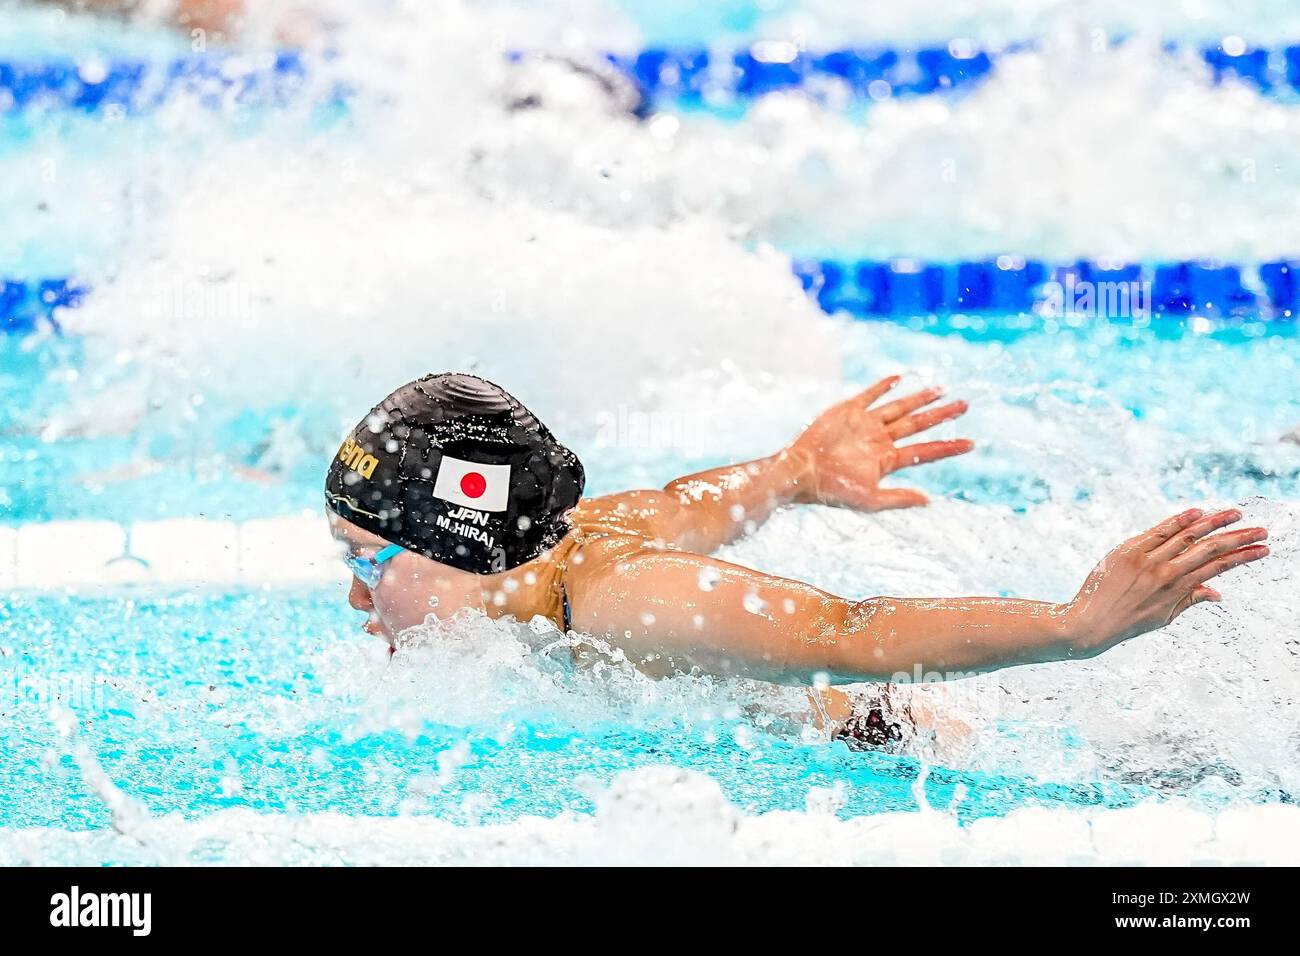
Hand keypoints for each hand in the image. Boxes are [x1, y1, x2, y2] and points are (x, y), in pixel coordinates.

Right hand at [787, 375, 972, 510]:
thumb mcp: (869, 500)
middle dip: (941, 415)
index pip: (925, 452)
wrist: (802, 471)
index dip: (949, 447)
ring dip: (920, 399)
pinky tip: (899, 378)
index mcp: (886, 460)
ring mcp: (865, 424)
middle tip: (965, 405)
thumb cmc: (832, 491)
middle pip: (918, 425)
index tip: (972, 443)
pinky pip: (870, 394)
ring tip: (942, 390)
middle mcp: (879, 440)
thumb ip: (899, 499)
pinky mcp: (848, 410)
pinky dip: (884, 386)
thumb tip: (929, 501)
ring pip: (900, 408)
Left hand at [1063, 508, 1269, 655]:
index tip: (1262, 549)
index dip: (1242, 557)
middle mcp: (1166, 572)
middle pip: (1209, 549)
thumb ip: (1190, 599)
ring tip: (1235, 514)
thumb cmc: (1128, 621)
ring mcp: (1148, 559)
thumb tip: (1218, 593)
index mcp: (1178, 589)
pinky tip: (1197, 512)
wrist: (1091, 621)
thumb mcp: (1164, 616)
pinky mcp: (1129, 549)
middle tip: (1261, 530)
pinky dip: (1179, 520)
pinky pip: (1158, 531)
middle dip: (1238, 538)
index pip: (1218, 568)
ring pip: (1188, 535)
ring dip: (1214, 523)